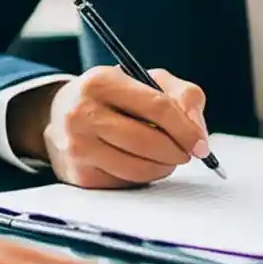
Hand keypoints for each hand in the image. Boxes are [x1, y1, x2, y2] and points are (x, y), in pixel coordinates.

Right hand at [9, 66, 210, 188]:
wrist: (59, 115)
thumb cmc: (114, 96)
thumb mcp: (146, 80)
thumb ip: (183, 95)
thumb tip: (198, 132)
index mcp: (101, 81)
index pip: (157, 107)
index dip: (186, 129)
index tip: (202, 144)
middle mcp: (82, 113)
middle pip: (149, 142)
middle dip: (177, 152)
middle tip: (187, 154)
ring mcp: (78, 147)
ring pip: (139, 168)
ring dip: (163, 167)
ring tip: (166, 158)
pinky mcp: (79, 175)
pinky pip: (126, 183)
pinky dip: (142, 176)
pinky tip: (140, 163)